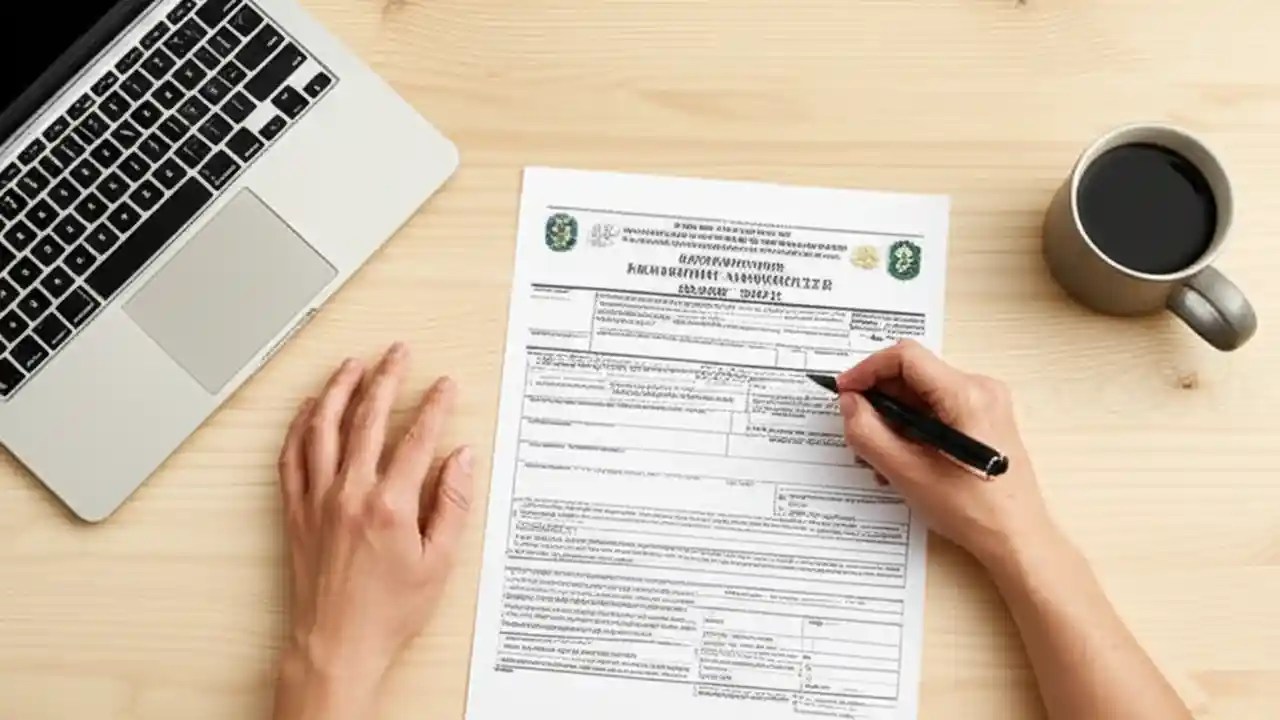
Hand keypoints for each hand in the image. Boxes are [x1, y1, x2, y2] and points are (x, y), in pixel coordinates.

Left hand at [273, 343, 474, 719]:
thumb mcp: (438, 562)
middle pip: (368, 419)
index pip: (416, 438)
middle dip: (386, 379)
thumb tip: (461, 459)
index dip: (434, 406)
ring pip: (323, 428)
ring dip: (338, 390)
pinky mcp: (296, 511)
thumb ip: (452, 504)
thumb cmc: (388, 612)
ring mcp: (317, 499)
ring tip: (351, 365)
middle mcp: (349, 494)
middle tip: (397, 354)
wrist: (336, 644)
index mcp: (389, 505)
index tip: (444, 386)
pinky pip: (292, 456)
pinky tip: (311, 409)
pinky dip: (300, 426)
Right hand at [836, 340, 1053, 565]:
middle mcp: (980, 390)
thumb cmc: (974, 511)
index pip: (906, 357)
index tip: (844, 391)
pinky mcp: (983, 420)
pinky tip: (901, 460)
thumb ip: (869, 433)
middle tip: (857, 432)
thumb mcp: (907, 473)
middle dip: (878, 401)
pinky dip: (912, 428)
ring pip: (921, 395)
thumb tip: (850, 403)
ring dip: (893, 420)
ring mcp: (985, 404)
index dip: (867, 369)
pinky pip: (936, 409)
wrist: (1017, 538)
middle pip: (913, 375)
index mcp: (966, 396)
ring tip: (878, 458)